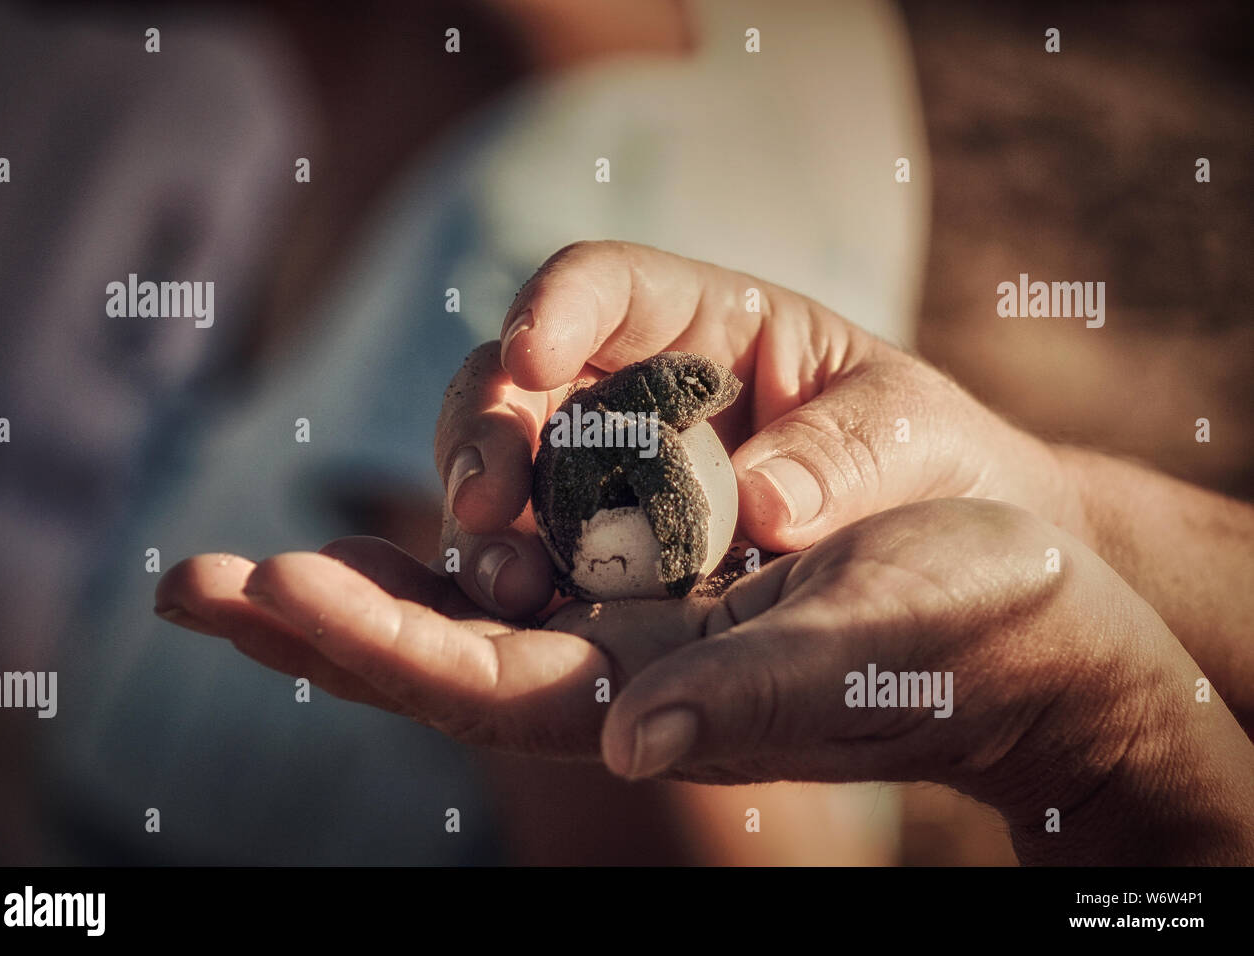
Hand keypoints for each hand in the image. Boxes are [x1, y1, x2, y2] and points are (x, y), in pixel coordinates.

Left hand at [155, 498, 1253, 863]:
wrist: (1015, 615)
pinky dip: (436, 551)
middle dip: (314, 623)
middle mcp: (617, 673)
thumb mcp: (867, 645)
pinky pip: (517, 567)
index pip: (481, 682)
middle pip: (436, 654)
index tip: (268, 585)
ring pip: (459, 611)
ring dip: (350, 588)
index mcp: (657, 700)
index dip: (373, 640)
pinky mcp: (646, 583)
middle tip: (189, 583)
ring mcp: (623, 629)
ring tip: (238, 566)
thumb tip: (631, 739)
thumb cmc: (964, 625)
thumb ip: (749, 694)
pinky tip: (371, 534)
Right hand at [435, 240, 1086, 619]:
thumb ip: (843, 456)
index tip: (532, 355)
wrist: (943, 549)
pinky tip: (515, 616)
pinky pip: (534, 556)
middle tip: (484, 499)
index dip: (557, 307)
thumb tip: (763, 508)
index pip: (608, 285)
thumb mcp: (908, 435)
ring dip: (484, 519)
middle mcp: (632, 392)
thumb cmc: (929, 457)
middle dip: (486, 427)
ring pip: (505, 471)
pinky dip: (513, 579)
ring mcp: (605, 479)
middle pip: (519, 380)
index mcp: (706, 323)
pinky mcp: (598, 556)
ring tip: (503, 579)